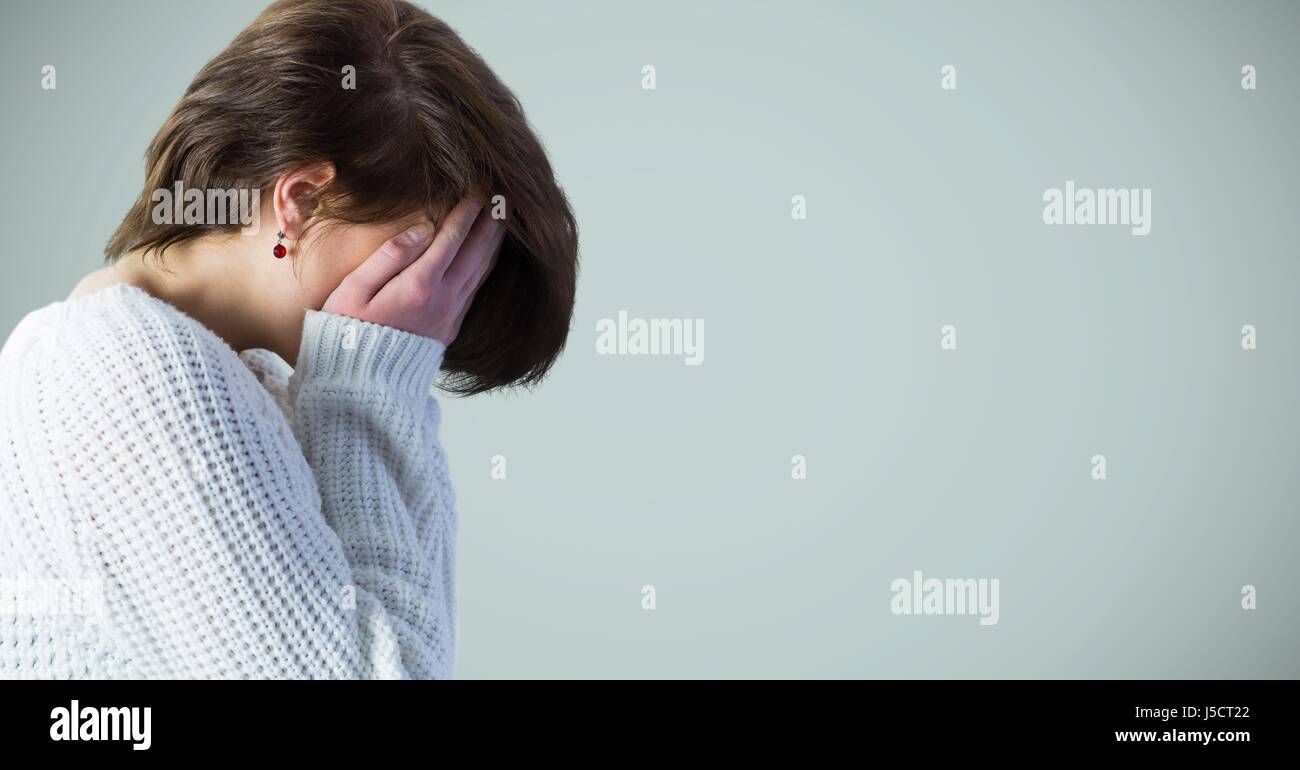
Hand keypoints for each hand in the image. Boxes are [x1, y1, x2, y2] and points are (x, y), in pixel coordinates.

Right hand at [322, 196, 503, 344]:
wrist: (361, 381)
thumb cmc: (347, 329)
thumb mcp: (355, 289)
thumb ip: (389, 256)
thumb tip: (422, 229)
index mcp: (420, 285)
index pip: (452, 238)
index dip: (467, 212)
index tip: (478, 190)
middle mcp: (444, 299)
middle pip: (476, 252)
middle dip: (490, 222)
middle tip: (503, 197)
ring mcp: (451, 315)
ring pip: (481, 270)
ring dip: (493, 242)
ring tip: (502, 219)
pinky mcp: (451, 326)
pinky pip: (476, 287)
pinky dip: (486, 265)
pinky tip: (488, 253)